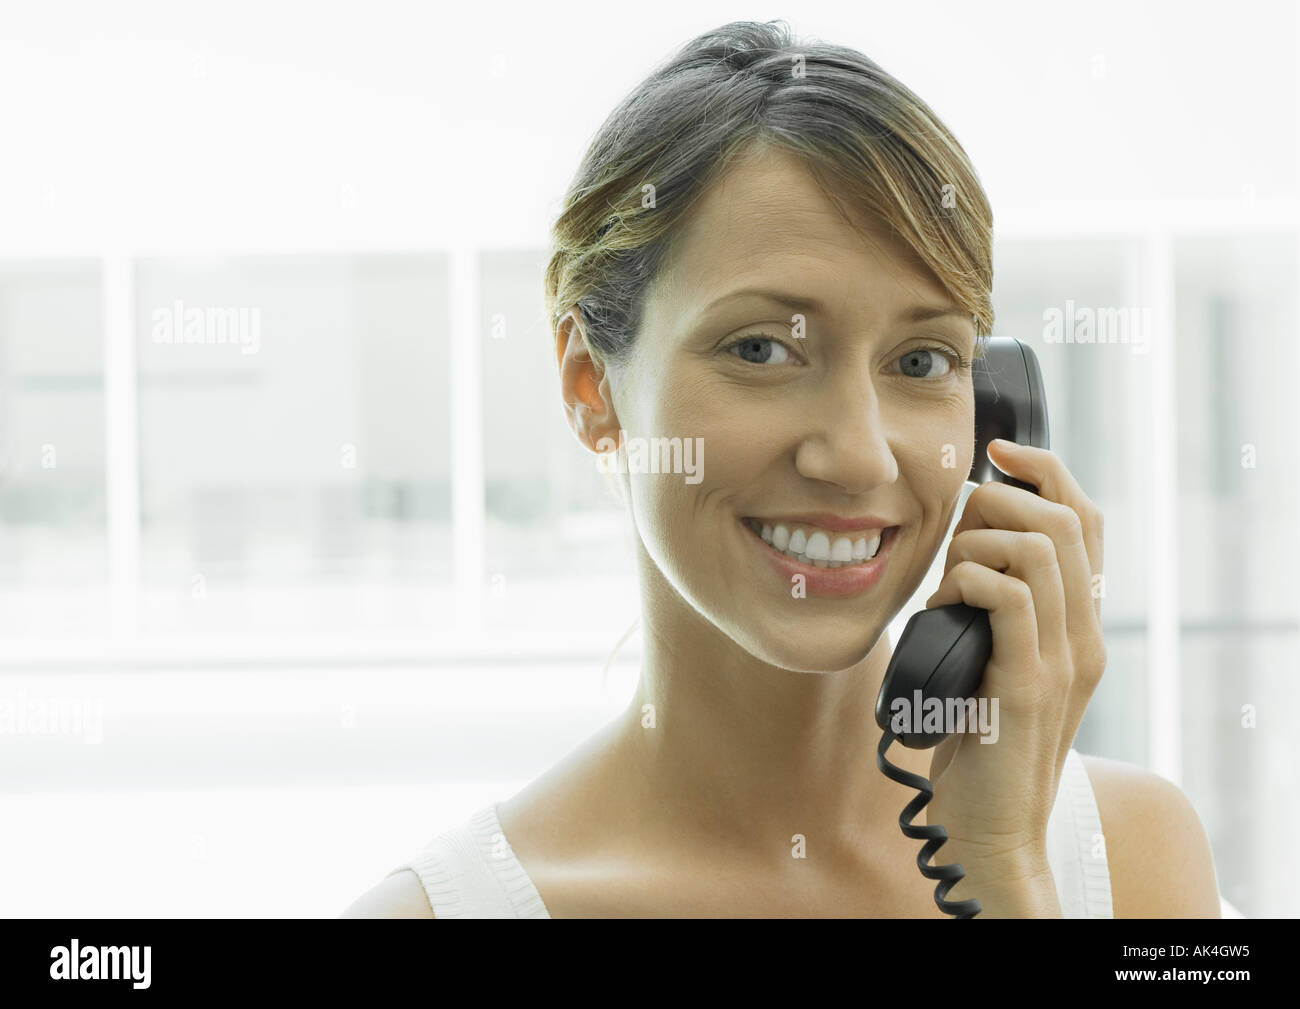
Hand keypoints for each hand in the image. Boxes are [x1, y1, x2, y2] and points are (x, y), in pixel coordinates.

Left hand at [920, 438, 1106, 915]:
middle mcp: (1085, 635)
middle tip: (954, 537)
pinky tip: (943, 607)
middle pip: (1066, 519)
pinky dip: (967, 582)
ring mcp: (1063, 659)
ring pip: (1039, 549)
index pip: (1085, 519)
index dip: (1045, 471)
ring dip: (977, 546)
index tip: (995, 454)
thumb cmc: (976, 741)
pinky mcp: (1028, 685)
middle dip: (999, 501)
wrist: (990, 827)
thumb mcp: (991, 661)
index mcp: (1079, 623)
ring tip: (945, 584)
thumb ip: (994, 613)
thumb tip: (959, 553)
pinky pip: (1010, 598)